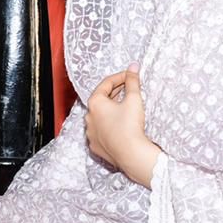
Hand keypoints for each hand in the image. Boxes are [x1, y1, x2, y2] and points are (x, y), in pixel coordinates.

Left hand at [85, 67, 161, 186]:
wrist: (131, 154)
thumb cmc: (130, 126)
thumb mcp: (134, 99)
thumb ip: (132, 81)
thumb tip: (133, 68)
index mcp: (95, 103)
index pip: (106, 84)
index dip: (120, 77)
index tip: (131, 75)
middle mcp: (89, 117)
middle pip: (102, 99)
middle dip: (116, 92)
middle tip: (129, 89)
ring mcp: (91, 133)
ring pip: (100, 116)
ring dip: (111, 110)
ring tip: (126, 107)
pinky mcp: (96, 146)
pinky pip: (102, 131)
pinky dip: (110, 126)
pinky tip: (120, 126)